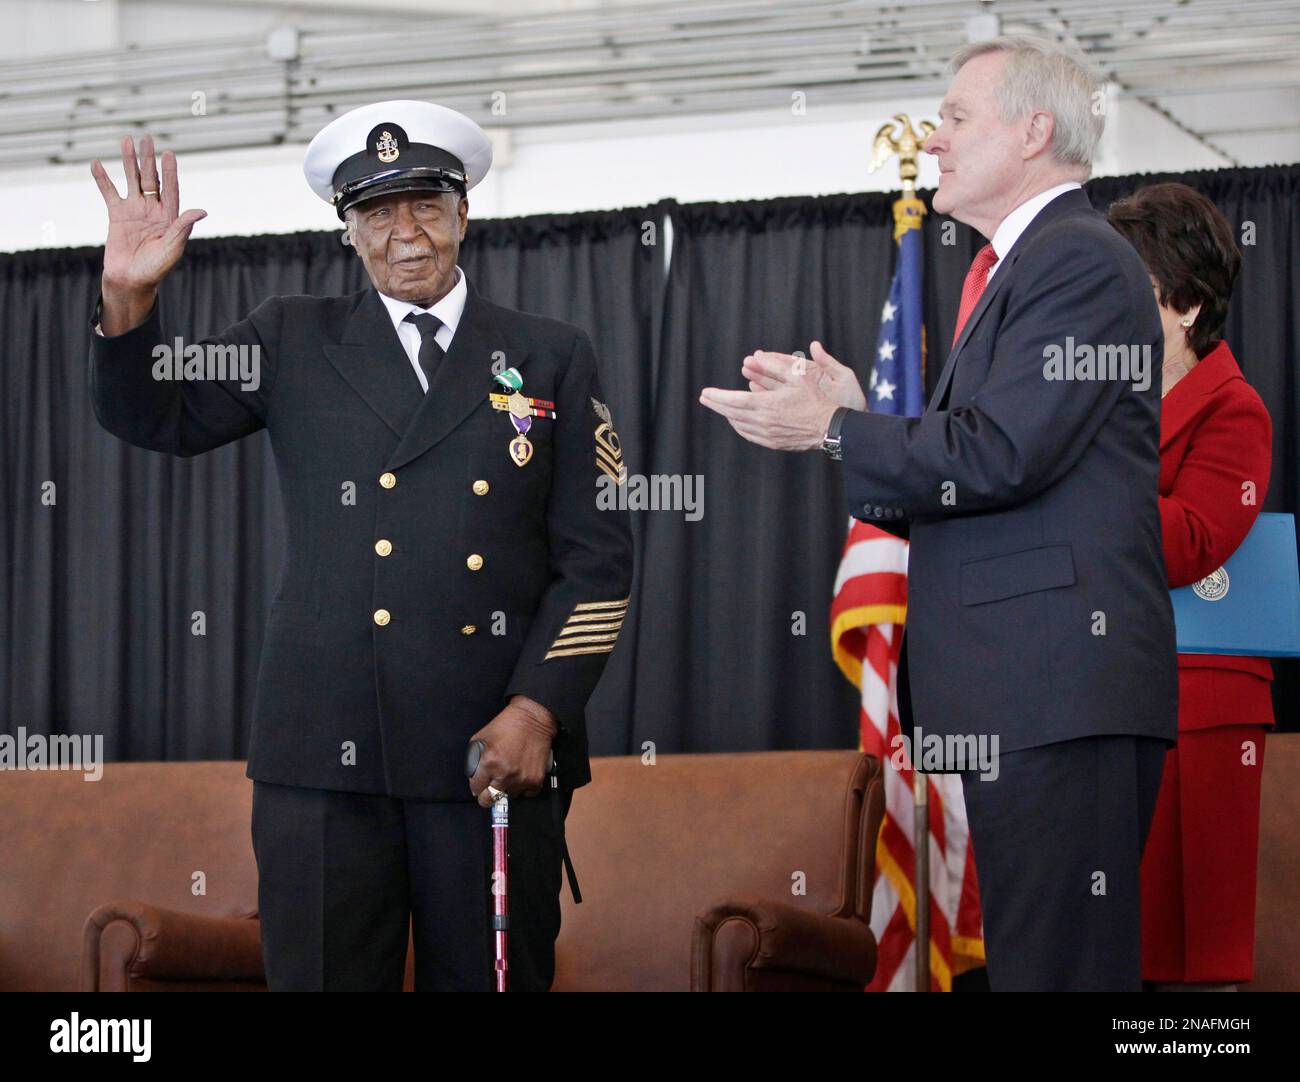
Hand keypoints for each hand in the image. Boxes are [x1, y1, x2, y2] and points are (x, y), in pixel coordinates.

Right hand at [91, 135, 206, 331]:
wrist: (130, 281)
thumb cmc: (155, 268)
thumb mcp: (172, 248)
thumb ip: (183, 228)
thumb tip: (201, 210)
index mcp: (170, 217)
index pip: (170, 189)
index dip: (169, 172)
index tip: (169, 153)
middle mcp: (153, 210)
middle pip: (151, 179)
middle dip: (149, 159)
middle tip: (147, 137)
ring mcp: (134, 210)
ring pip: (131, 180)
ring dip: (129, 161)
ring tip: (126, 140)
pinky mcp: (117, 215)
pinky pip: (108, 193)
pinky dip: (102, 179)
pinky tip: (97, 163)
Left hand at [468, 696, 556, 807]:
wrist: (533, 719)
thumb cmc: (506, 725)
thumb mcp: (481, 737)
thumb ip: (474, 759)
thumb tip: (474, 778)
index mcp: (489, 762)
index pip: (476, 788)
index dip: (476, 786)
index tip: (480, 784)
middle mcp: (505, 774)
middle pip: (489, 799)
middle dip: (487, 795)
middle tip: (490, 786)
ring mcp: (521, 778)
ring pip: (508, 796)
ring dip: (507, 788)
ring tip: (509, 774)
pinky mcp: (536, 780)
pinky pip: (526, 794)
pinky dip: (523, 788)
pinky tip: (521, 775)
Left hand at [699, 348, 841, 451]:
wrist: (829, 427)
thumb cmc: (815, 399)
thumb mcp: (797, 376)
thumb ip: (775, 366)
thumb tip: (755, 357)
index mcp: (767, 404)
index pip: (734, 401)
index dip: (718, 397)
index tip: (705, 392)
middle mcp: (764, 422)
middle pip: (731, 414)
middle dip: (716, 405)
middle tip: (706, 398)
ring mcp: (767, 435)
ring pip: (738, 425)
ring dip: (727, 415)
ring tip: (721, 406)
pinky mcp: (772, 443)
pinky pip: (748, 434)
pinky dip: (739, 426)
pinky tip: (737, 420)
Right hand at [743, 341, 866, 411]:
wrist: (854, 423)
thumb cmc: (852, 401)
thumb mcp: (844, 378)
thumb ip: (828, 362)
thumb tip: (814, 345)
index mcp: (814, 374)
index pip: (790, 364)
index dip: (774, 359)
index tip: (758, 355)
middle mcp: (805, 385)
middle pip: (779, 375)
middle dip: (762, 369)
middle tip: (745, 365)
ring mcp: (799, 398)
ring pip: (775, 388)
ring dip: (760, 381)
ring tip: (746, 375)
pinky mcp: (796, 410)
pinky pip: (778, 402)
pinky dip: (766, 397)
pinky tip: (754, 393)